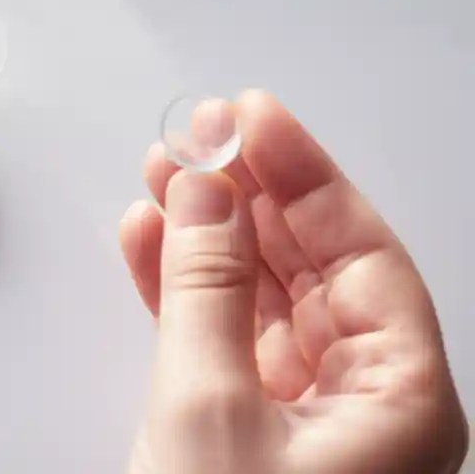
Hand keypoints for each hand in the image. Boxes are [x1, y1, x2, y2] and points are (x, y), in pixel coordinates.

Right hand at [120, 90, 467, 473]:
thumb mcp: (210, 406)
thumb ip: (207, 290)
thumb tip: (204, 198)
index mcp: (400, 399)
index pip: (363, 255)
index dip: (305, 177)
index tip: (252, 117)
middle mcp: (364, 402)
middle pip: (312, 267)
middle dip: (246, 196)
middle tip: (200, 135)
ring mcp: (303, 418)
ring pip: (258, 296)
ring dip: (203, 233)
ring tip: (161, 173)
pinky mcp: (244, 432)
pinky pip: (218, 337)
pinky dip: (178, 289)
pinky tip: (148, 238)